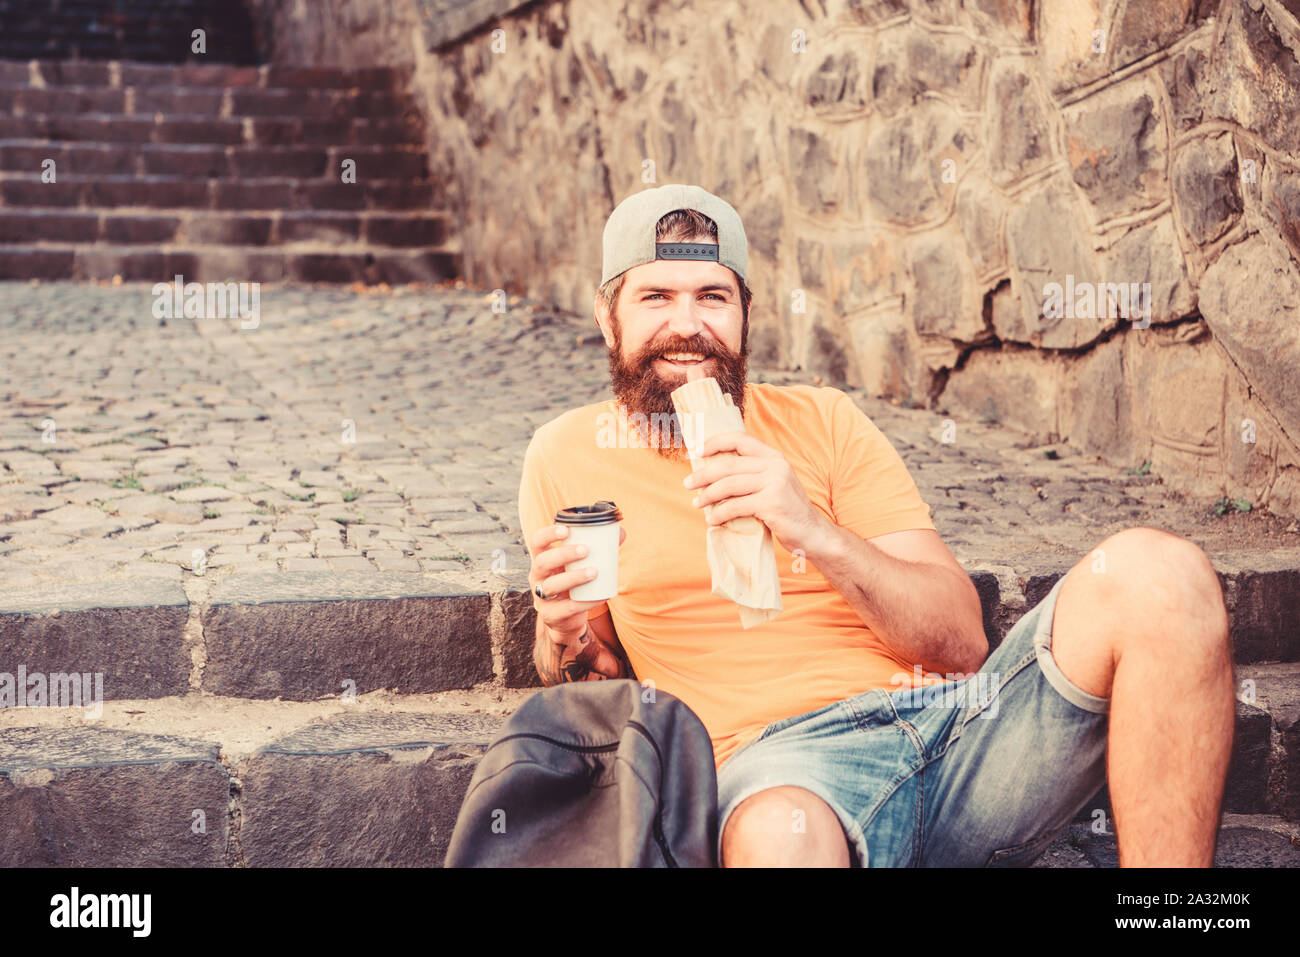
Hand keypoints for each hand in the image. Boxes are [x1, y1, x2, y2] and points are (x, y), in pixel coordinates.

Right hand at [527, 522, 626, 645]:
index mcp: (543, 559)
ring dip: (573, 577)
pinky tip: (601, 597)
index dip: (548, 534)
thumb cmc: (574, 583)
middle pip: (542, 562)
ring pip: (551, 586)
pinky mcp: (552, 615)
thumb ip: (598, 548)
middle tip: (586, 550)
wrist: (566, 618)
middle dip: (563, 554)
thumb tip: (620, 533)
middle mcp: (537, 577)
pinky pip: (567, 609)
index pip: (537, 542)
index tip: (566, 530)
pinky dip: (586, 602)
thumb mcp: (580, 565)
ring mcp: (542, 598)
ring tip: (594, 572)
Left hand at [682, 430, 829, 555]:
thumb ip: (751, 475)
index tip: (697, 452)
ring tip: (697, 503)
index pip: (739, 439)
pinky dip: (720, 514)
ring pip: (729, 485)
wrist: (813, 533)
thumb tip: (712, 474)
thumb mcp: (773, 484)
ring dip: (708, 495)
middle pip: (728, 465)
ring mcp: (775, 484)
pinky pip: (736, 506)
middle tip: (688, 484)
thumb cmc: (786, 510)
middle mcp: (775, 466)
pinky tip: (712, 520)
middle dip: (703, 475)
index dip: (715, 442)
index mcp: (773, 457)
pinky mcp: (772, 504)